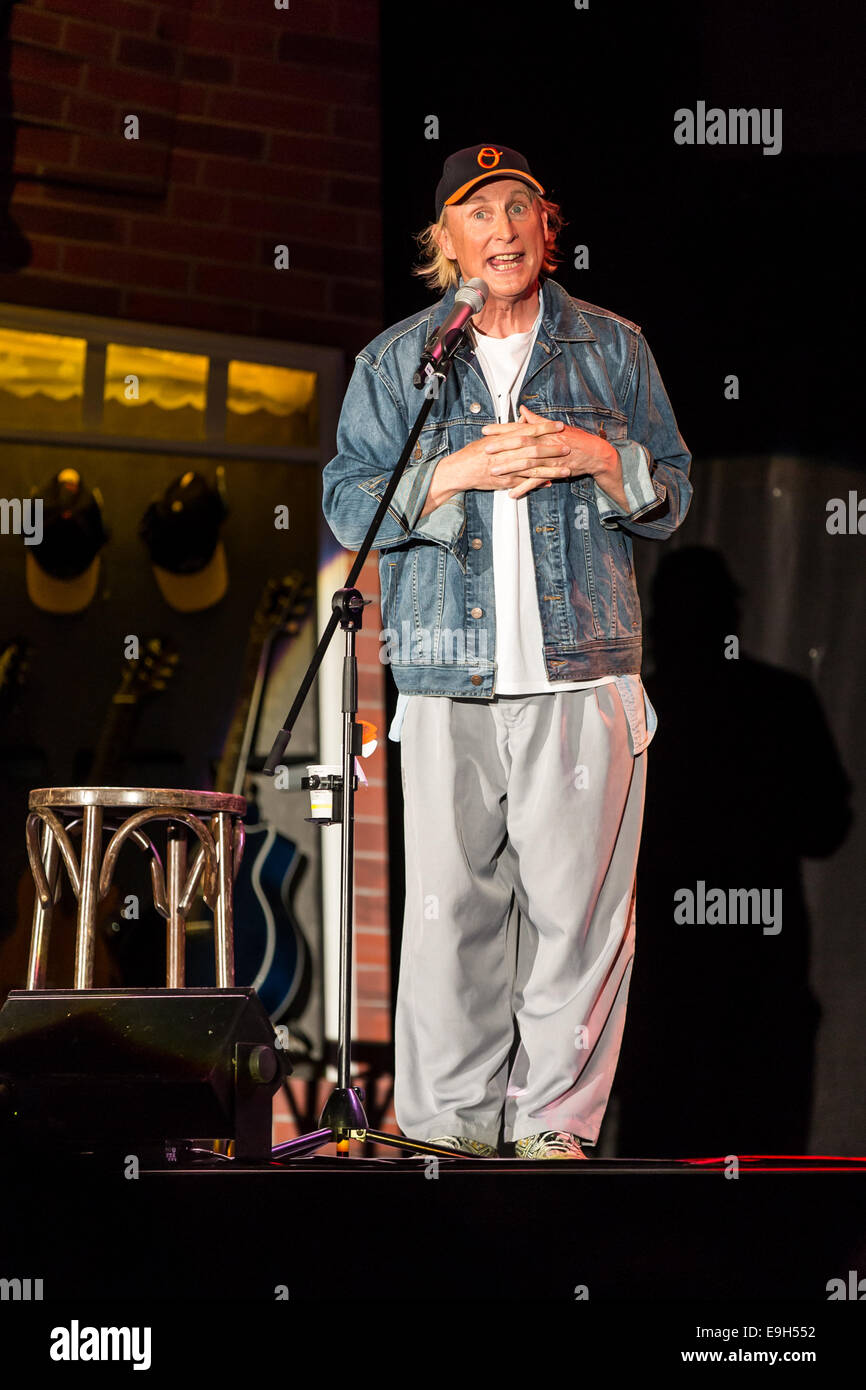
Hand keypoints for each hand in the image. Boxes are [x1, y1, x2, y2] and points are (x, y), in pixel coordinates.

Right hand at [430, 414, 571, 503]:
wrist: (460, 470)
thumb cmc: (473, 453)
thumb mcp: (491, 437)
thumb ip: (508, 430)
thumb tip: (523, 420)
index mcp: (503, 439)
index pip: (528, 431)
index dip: (545, 428)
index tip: (558, 426)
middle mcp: (506, 453)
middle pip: (534, 449)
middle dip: (552, 448)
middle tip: (567, 447)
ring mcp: (506, 468)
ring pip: (532, 467)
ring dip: (551, 468)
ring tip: (565, 468)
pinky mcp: (505, 482)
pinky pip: (524, 483)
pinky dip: (537, 483)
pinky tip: (549, 482)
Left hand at [483, 404, 623, 501]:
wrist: (594, 453)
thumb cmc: (574, 438)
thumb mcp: (555, 426)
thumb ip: (537, 420)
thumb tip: (523, 410)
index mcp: (543, 431)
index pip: (518, 428)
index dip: (501, 429)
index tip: (486, 429)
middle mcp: (544, 443)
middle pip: (519, 444)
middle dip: (500, 447)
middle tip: (485, 450)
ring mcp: (549, 458)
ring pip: (525, 463)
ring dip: (508, 468)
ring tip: (493, 471)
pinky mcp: (554, 471)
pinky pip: (536, 481)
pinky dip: (524, 488)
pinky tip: (511, 493)